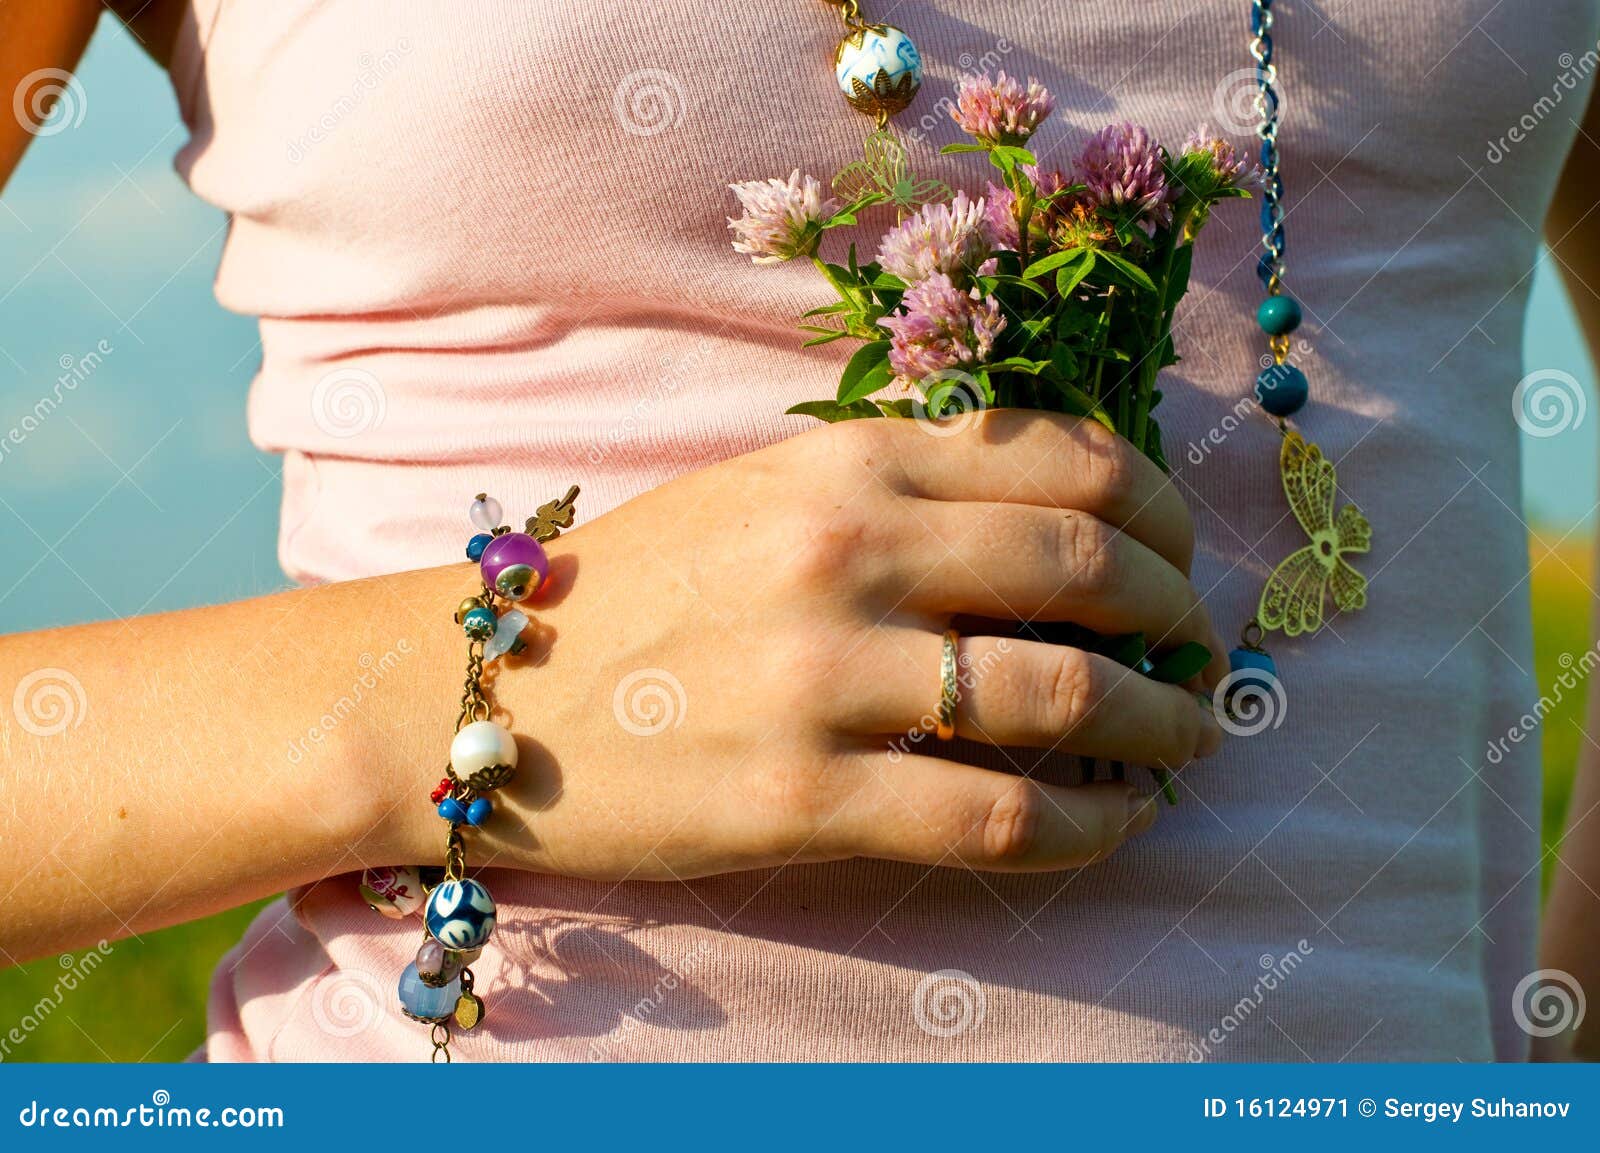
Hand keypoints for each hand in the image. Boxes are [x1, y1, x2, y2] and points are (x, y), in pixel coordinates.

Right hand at [387, 411, 1226, 880]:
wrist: (475, 696)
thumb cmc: (629, 596)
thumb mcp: (759, 493)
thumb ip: (895, 490)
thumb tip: (1054, 525)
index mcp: (840, 459)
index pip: (1064, 455)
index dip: (1161, 509)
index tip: (1181, 554)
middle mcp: (845, 548)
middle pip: (1089, 565)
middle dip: (1181, 613)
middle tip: (1201, 651)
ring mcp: (825, 675)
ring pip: (1067, 693)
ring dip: (1160, 723)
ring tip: (1182, 742)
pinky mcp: (803, 798)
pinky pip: (999, 815)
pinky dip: (1089, 824)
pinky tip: (1116, 824)